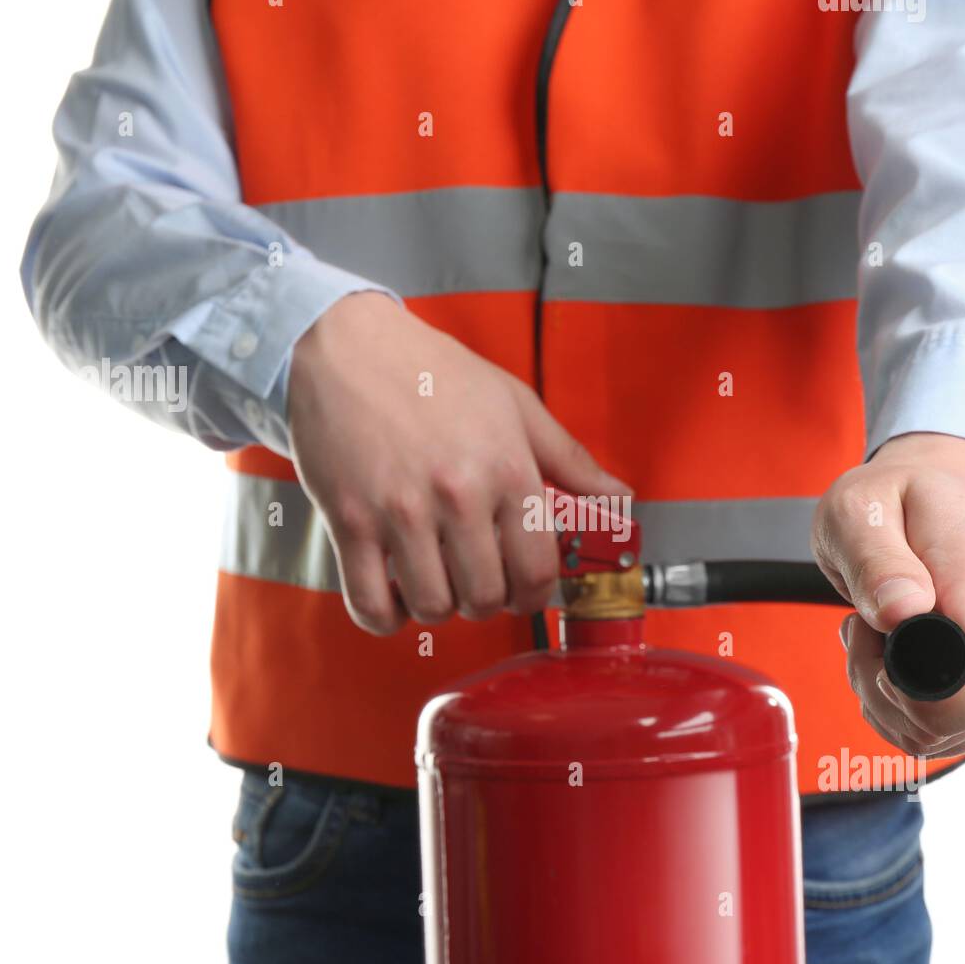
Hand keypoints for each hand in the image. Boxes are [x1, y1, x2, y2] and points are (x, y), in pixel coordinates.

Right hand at [287, 292, 627, 634]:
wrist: (346, 345)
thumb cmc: (431, 372)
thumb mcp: (515, 404)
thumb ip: (570, 459)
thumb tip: (618, 499)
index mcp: (507, 469)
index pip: (538, 570)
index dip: (534, 594)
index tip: (523, 590)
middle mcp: (458, 495)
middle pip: (486, 598)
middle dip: (487, 602)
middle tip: (477, 582)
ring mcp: (400, 512)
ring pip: (432, 607)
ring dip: (438, 607)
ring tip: (436, 580)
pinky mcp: (349, 522)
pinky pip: (368, 604)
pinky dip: (385, 618)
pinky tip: (393, 596)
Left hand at [811, 432, 964, 757]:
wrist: (948, 501)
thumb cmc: (900, 503)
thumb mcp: (861, 509)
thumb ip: (876, 559)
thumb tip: (902, 611)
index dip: (920, 690)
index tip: (879, 639)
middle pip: (951, 721)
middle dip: (883, 689)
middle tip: (865, 625)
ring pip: (938, 737)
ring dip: (883, 697)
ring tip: (879, 630)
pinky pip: (940, 737)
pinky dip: (899, 708)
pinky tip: (895, 656)